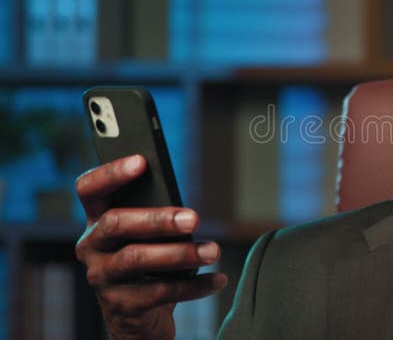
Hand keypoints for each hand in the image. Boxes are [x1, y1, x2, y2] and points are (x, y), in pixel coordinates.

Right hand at [75, 155, 227, 339]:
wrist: (136, 315)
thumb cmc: (146, 261)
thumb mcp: (144, 235)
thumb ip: (153, 214)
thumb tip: (183, 209)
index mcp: (96, 220)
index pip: (89, 189)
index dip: (111, 173)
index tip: (142, 162)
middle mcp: (91, 247)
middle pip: (116, 223)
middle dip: (157, 219)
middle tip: (194, 219)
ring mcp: (103, 278)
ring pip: (137, 259)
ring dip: (181, 254)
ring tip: (213, 250)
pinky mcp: (121, 306)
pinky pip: (160, 293)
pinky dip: (195, 286)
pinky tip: (218, 279)